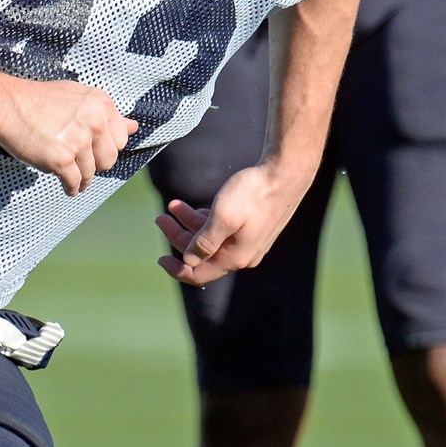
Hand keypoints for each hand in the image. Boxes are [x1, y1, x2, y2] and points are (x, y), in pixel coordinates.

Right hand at [0, 79, 136, 195]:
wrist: (6, 105)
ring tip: (67, 170)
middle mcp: (94, 121)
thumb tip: (135, 126)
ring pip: (91, 173)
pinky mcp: (61, 159)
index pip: (121, 139)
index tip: (91, 147)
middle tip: (77, 160)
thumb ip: (107, 114)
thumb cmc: (40, 101)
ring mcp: (77, 141)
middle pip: (109, 160)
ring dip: (81, 177)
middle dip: (95, 164)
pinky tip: (67, 185)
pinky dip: (72, 188)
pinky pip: (75, 183)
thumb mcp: (78, 98)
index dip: (106, 146)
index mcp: (101, 104)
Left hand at [155, 160, 311, 285]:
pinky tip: (193, 207)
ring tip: (172, 205)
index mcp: (235, 257)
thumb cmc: (254, 193)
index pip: (199, 274)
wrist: (286, 173)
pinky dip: (205, 219)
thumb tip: (188, 261)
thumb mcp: (223, 217)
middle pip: (202, 254)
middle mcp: (243, 254)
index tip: (159, 259)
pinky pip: (223, 230)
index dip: (177, 269)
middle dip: (178, 236)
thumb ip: (204, 242)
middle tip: (160, 217)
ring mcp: (249, 241)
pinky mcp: (253, 227)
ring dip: (189, 223)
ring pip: (211, 239)